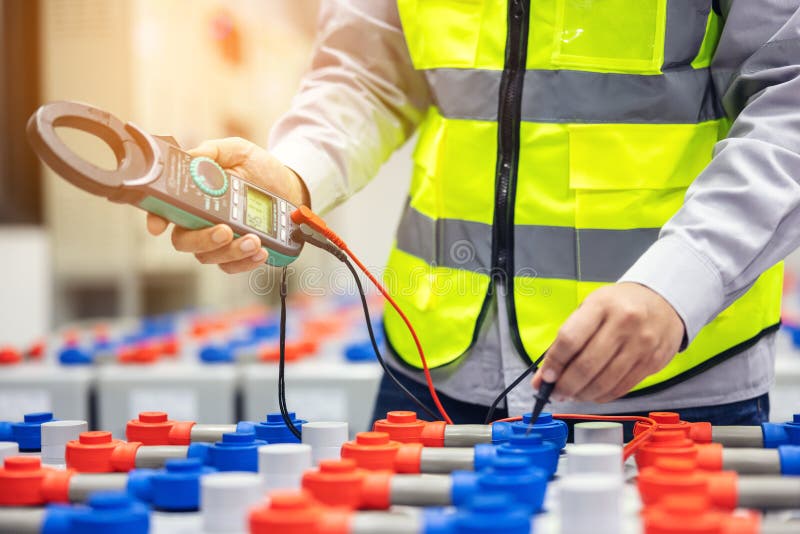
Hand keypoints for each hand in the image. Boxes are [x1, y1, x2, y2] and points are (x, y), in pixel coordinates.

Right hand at [146, 137, 308, 272]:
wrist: (290, 186)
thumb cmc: (259, 167)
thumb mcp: (236, 151)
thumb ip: (212, 152)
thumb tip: (190, 156)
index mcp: (193, 196)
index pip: (166, 210)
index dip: (156, 218)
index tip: (159, 226)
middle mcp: (200, 221)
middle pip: (184, 241)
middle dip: (202, 240)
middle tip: (224, 230)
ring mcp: (219, 240)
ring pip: (210, 256)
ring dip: (230, 252)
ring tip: (254, 240)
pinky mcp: (239, 253)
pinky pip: (233, 266)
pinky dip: (246, 263)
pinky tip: (261, 251)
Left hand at [531, 282, 684, 402]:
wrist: (663, 301)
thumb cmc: (619, 305)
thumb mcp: (590, 308)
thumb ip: (567, 340)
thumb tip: (545, 376)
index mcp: (601, 305)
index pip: (570, 339)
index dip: (554, 363)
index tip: (545, 377)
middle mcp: (624, 324)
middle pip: (586, 366)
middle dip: (565, 386)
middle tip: (555, 392)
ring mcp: (641, 345)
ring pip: (604, 382)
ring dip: (582, 395)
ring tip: (572, 394)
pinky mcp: (652, 362)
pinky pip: (621, 388)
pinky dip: (601, 396)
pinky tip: (592, 393)